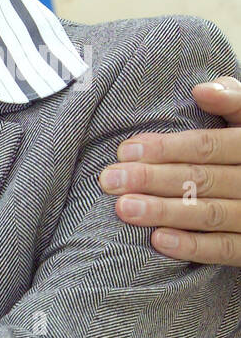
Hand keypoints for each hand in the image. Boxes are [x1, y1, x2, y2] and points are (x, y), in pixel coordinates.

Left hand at [99, 76, 240, 264]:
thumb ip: (232, 99)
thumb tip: (201, 89)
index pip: (210, 146)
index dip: (168, 148)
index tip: (126, 150)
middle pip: (203, 179)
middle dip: (153, 179)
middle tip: (110, 180)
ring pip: (211, 214)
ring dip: (165, 211)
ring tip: (124, 207)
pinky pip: (226, 248)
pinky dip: (193, 246)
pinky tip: (158, 240)